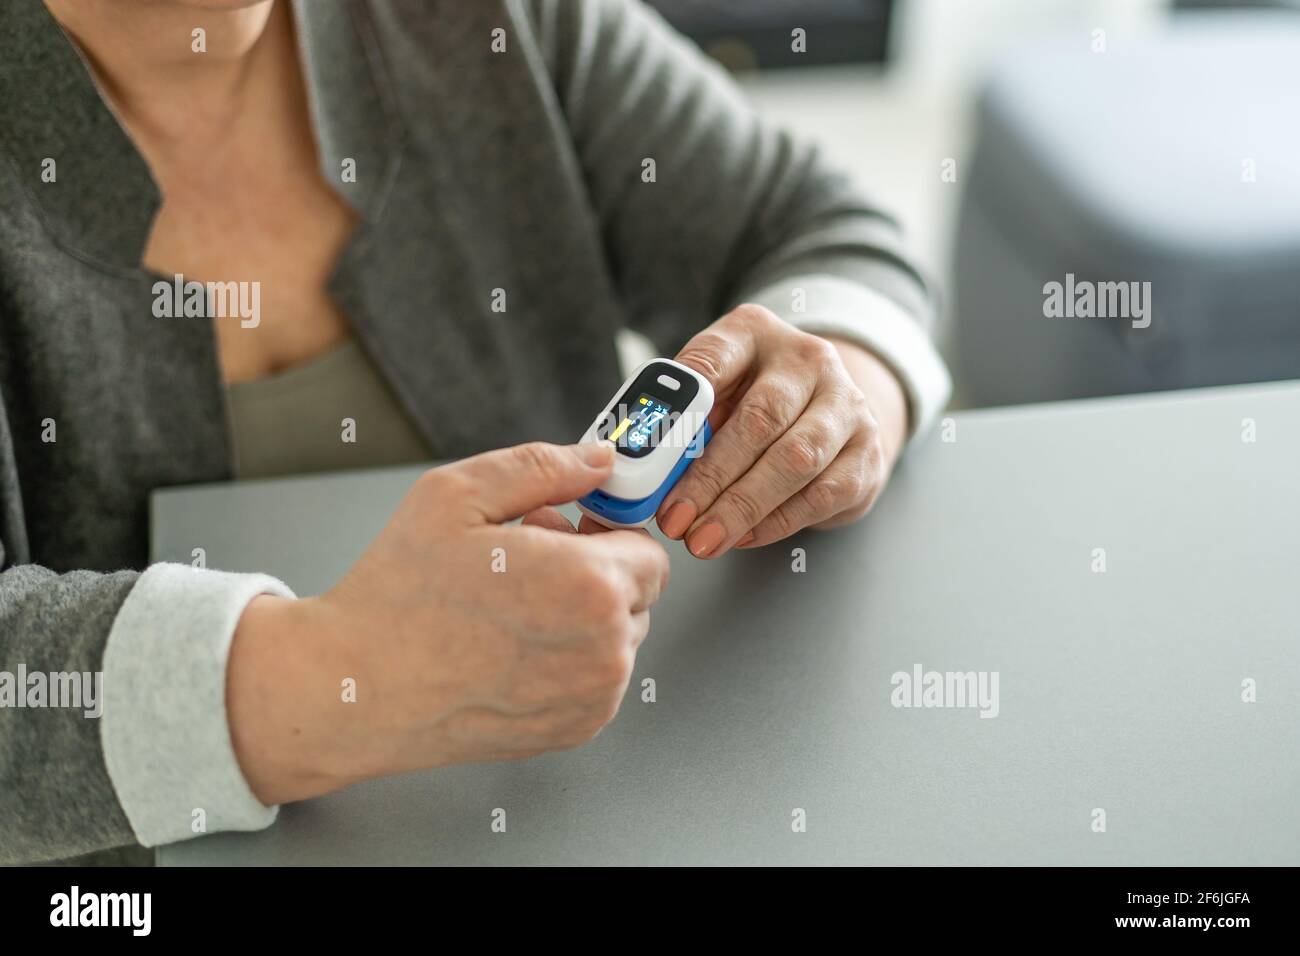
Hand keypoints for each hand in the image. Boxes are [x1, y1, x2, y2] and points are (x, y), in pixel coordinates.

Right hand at [227, 442, 669, 805]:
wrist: (356, 690)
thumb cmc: (398, 597)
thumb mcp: (458, 496)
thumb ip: (543, 467)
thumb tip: (599, 460)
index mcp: (589, 585)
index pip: (649, 550)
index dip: (607, 533)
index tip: (570, 529)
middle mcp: (604, 649)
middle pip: (637, 593)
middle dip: (593, 570)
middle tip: (524, 564)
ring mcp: (592, 698)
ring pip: (618, 637)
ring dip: (581, 617)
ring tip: (508, 607)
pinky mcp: (574, 730)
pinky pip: (596, 679)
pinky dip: (567, 660)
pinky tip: (508, 647)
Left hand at [656, 304, 908, 557]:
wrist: (831, 411)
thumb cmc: (755, 401)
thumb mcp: (716, 390)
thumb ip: (684, 417)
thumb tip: (644, 466)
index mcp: (754, 333)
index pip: (715, 355)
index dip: (685, 396)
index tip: (655, 440)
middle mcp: (808, 361)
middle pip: (760, 419)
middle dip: (711, 477)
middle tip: (676, 517)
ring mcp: (846, 405)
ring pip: (796, 460)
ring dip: (743, 507)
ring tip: (704, 538)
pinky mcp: (865, 453)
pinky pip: (821, 495)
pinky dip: (776, 522)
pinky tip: (743, 535)